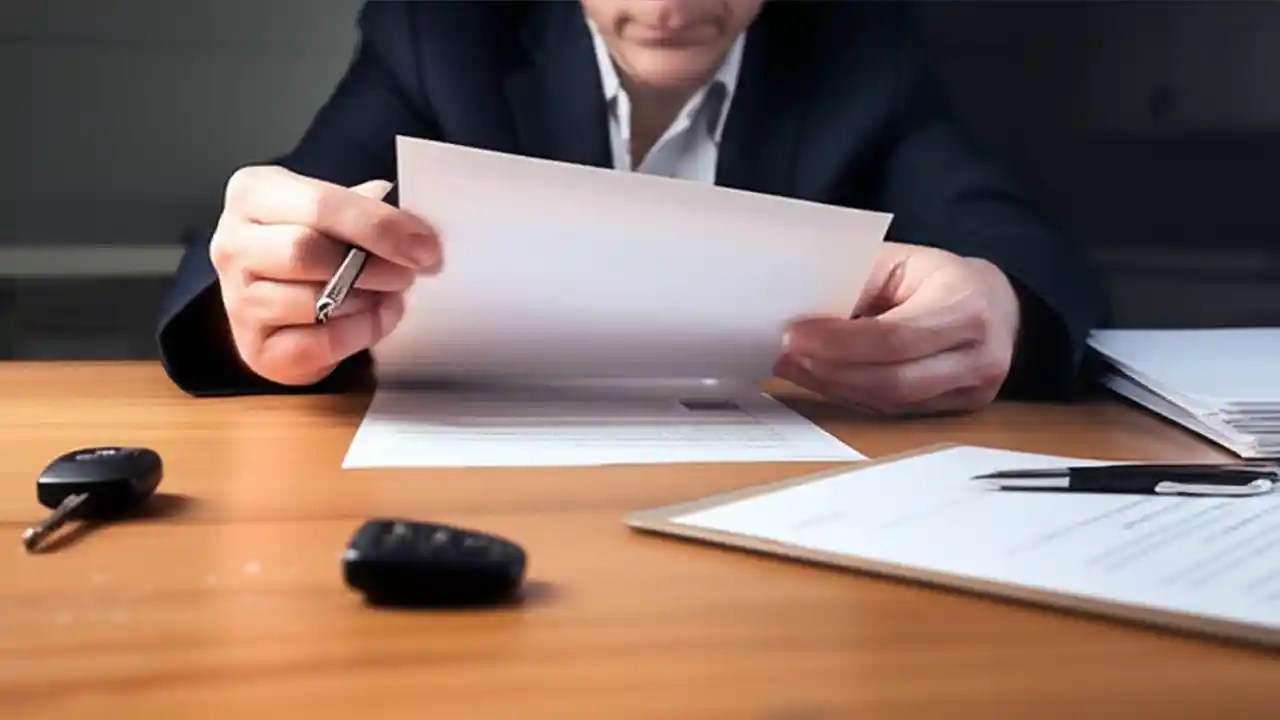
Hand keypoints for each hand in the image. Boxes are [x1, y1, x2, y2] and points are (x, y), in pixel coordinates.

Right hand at [209, 165, 439, 385]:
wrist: (282, 300)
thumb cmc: (312, 246)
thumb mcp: (335, 211)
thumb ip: (369, 210)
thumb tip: (412, 227)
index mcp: (254, 194)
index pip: (319, 204)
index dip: (379, 226)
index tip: (424, 245)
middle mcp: (234, 244)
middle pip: (306, 252)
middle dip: (372, 265)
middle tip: (407, 272)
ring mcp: (238, 299)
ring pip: (311, 301)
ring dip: (366, 300)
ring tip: (389, 294)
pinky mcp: (256, 348)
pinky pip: (318, 343)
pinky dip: (359, 333)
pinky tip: (375, 318)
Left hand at [777, 242, 1020, 415]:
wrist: (997, 305)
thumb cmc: (941, 278)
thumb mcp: (902, 261)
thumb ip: (858, 280)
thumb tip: (801, 306)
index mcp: (967, 306)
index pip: (895, 336)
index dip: (840, 342)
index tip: (793, 336)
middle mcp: (979, 356)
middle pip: (893, 380)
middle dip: (830, 371)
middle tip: (785, 356)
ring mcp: (972, 390)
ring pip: (891, 402)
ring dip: (834, 387)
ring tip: (794, 367)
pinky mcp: (957, 410)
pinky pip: (894, 411)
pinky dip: (852, 396)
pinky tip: (822, 379)